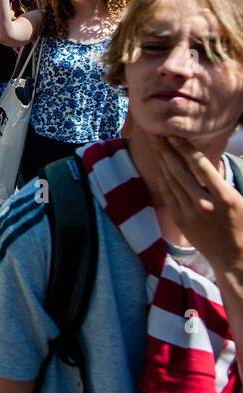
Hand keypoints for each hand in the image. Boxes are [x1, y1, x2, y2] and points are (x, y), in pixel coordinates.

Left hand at [155, 136, 242, 275]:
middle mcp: (204, 204)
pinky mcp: (180, 220)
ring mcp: (189, 213)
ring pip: (171, 181)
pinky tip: (160, 167)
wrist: (234, 258)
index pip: (201, 167)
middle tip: (157, 134)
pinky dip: (163, 179)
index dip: (185, 149)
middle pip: (180, 171)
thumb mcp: (240, 201)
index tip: (174, 135)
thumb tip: (206, 163)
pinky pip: (168, 194)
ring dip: (163, 162)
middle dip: (167, 150)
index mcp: (225, 197)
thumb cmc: (242, 226)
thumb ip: (222, 182)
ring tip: (157, 146)